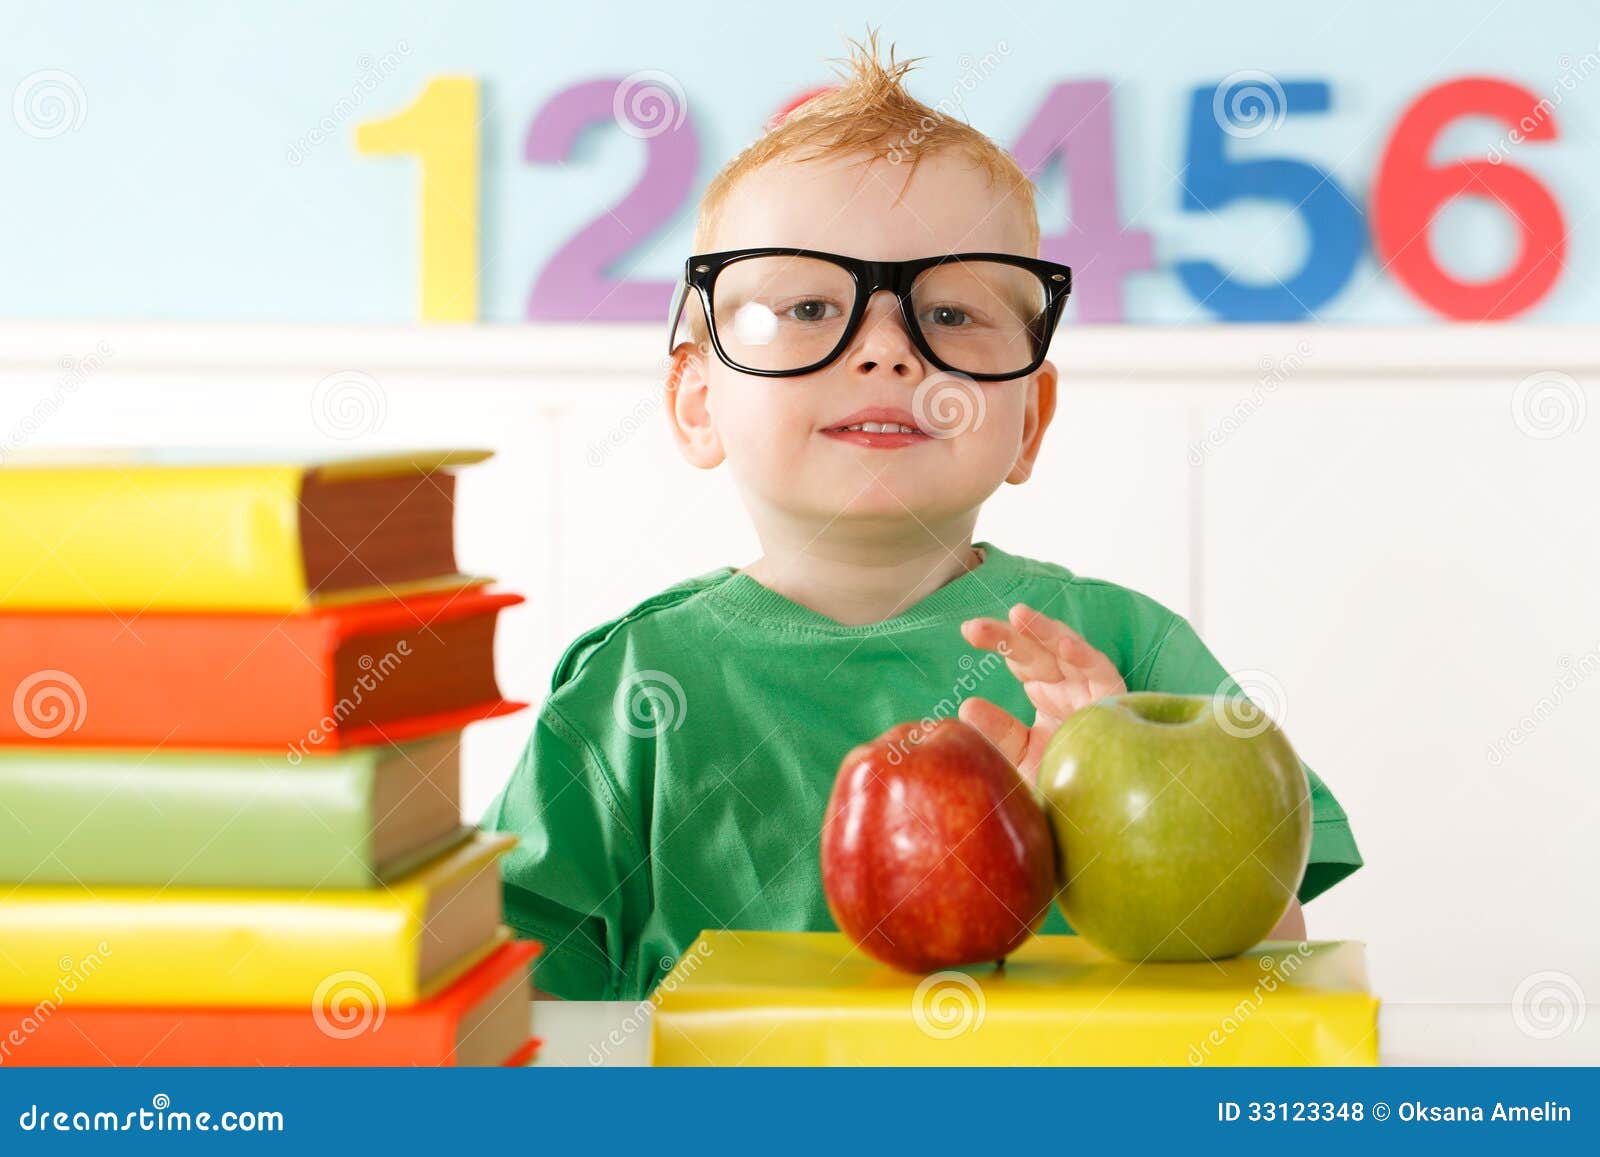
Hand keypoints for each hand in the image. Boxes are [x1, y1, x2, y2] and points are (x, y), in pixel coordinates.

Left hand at [958, 603, 1126, 781]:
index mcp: (1046, 690)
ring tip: (1018, 615)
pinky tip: (1065, 646)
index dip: (997, 641)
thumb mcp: (1022, 758)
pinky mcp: (1114, 699)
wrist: (1097, 808)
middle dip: (1007, 635)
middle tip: (973, 628)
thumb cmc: (1062, 777)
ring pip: (1068, 650)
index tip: (968, 630)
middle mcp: (1067, 683)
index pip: (1019, 658)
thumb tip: (966, 707)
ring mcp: (1090, 688)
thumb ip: (997, 734)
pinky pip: (1101, 672)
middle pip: (1035, 650)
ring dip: (1044, 631)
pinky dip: (1086, 658)